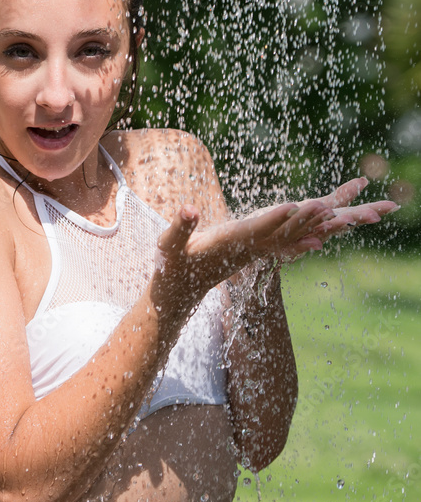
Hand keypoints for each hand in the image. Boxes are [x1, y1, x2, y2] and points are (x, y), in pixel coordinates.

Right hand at [153, 178, 398, 313]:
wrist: (177, 296)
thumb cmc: (170, 269)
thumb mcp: (169, 246)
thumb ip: (180, 227)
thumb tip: (188, 210)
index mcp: (227, 245)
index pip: (256, 229)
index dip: (275, 217)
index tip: (295, 206)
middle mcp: (245, 251)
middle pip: (279, 232)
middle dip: (302, 219)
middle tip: (329, 204)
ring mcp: (250, 255)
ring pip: (285, 238)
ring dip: (308, 226)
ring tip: (332, 212)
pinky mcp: (250, 255)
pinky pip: (281, 246)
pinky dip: (300, 240)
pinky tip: (317, 240)